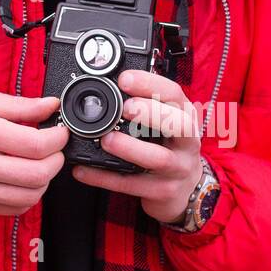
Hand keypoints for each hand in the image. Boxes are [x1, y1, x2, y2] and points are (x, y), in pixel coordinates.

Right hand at [0, 88, 69, 215]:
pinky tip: (23, 180)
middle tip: (54, 149)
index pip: (36, 144)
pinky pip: (16, 208)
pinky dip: (29, 196)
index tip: (60, 131)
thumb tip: (51, 106)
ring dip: (45, 180)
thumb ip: (18, 104)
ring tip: (40, 164)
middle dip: (57, 160)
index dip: (58, 138)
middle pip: (38, 173)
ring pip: (31, 195)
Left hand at [70, 69, 204, 224]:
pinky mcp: (162, 191)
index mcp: (184, 117)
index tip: (125, 79)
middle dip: (151, 113)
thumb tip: (108, 81)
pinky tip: (84, 169)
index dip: (151, 84)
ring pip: (158, 158)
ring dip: (130, 148)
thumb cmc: (169, 146)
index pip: (175, 95)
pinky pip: (131, 184)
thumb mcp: (167, 122)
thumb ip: (146, 103)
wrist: (187, 189)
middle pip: (178, 124)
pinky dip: (105, 177)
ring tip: (106, 139)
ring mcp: (177, 168)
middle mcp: (186, 142)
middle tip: (125, 107)